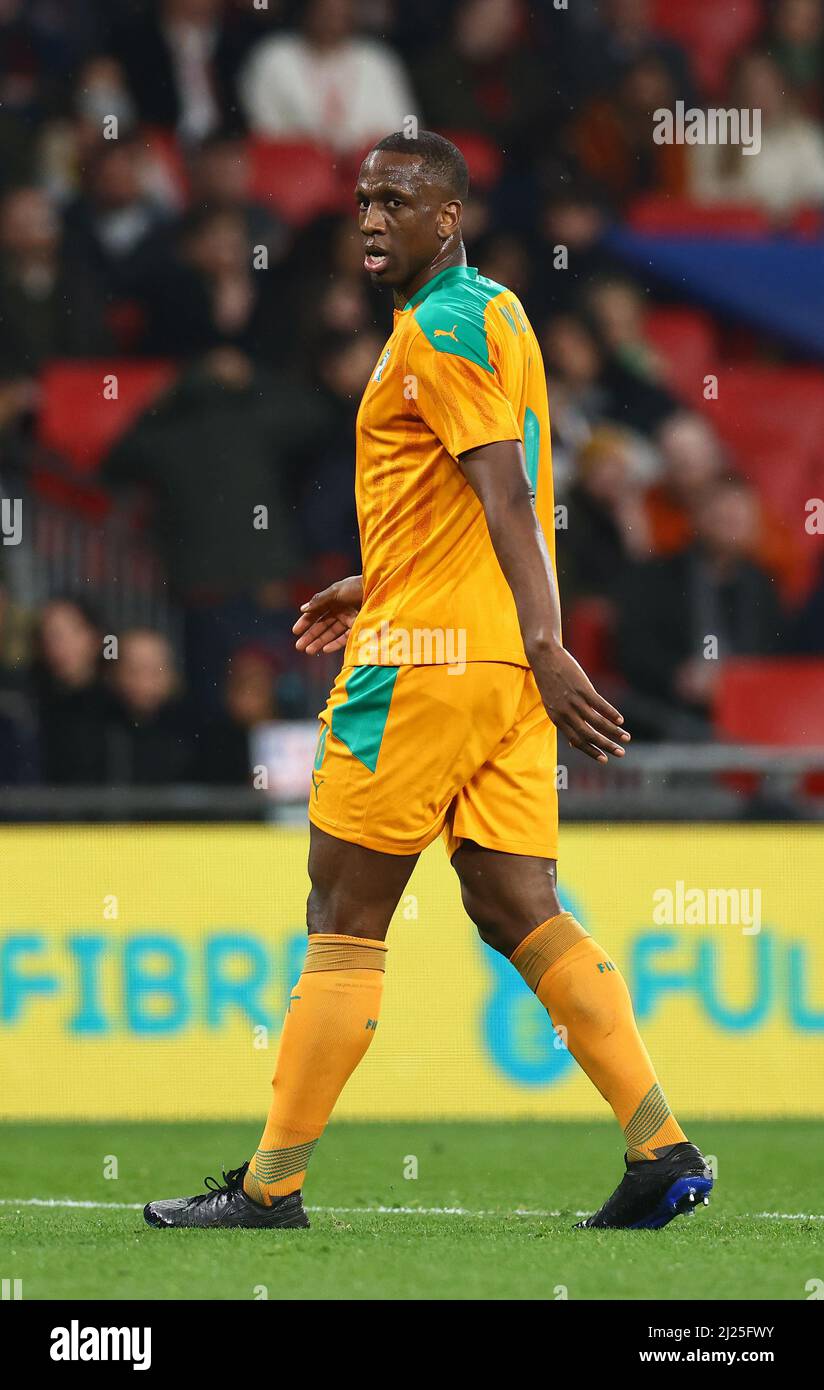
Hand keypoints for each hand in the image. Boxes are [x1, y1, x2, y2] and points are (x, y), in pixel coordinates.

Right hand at [292, 575, 362, 654]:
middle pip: (321, 625)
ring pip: (331, 633)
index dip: (305, 622)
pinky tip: (325, 649)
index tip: (295, 631)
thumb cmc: (357, 586)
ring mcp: (348, 619)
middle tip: (299, 647)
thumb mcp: (336, 591)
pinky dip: (335, 644)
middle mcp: (339, 610)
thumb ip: (319, 600)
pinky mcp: (358, 627)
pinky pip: (344, 638)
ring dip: (319, 642)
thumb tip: (303, 609)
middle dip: (310, 636)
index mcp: (332, 600)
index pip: (315, 613)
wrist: (380, 589)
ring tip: (309, 651)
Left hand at [528, 640, 629, 762]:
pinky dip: (611, 713)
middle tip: (621, 754)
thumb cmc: (549, 681)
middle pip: (588, 735)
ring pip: (597, 722)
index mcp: (557, 718)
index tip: (604, 760)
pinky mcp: (583, 688)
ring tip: (626, 737)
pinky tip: (621, 720)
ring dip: (614, 731)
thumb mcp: (552, 705)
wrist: (543, 656)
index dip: (591, 751)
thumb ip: (563, 722)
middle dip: (606, 746)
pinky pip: (600, 704)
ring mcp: (574, 700)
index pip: (576, 741)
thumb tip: (572, 742)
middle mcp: (565, 712)